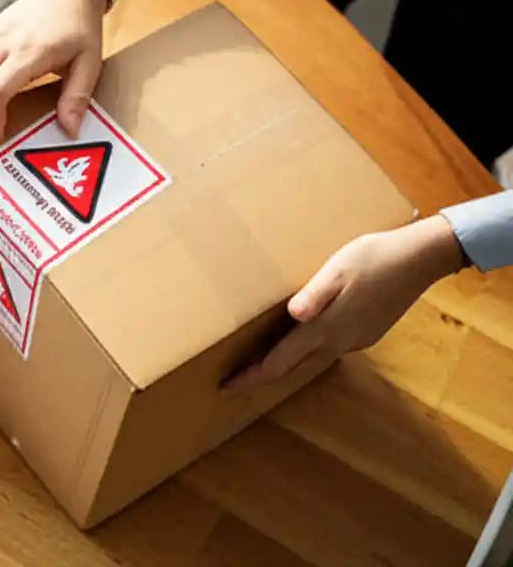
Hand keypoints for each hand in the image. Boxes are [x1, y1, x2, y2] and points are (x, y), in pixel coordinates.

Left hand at [224, 215, 464, 391]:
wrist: (420, 260)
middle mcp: (340, 342)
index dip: (251, 378)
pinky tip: (301, 338)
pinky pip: (330, 349)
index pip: (279, 364)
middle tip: (236, 379)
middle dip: (262, 376)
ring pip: (312, 360)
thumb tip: (294, 315)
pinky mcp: (367, 334)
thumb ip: (315, 295)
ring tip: (261, 359)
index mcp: (325, 329)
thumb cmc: (373, 259)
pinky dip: (308, 350)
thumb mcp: (337, 270)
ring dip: (286, 364)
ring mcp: (356, 341)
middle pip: (293, 369)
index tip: (226, 387)